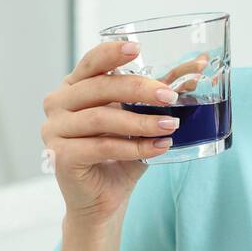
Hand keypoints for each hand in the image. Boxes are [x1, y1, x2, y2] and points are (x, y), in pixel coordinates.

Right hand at [40, 40, 186, 224]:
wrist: (103, 201)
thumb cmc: (119, 157)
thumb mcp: (140, 121)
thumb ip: (160, 96)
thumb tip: (197, 70)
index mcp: (74, 87)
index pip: (92, 62)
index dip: (113, 53)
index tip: (138, 49)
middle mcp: (58, 104)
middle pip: (100, 88)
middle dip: (139, 90)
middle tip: (170, 97)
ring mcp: (54, 130)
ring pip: (102, 118)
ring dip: (141, 122)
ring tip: (171, 126)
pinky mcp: (60, 157)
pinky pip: (102, 146)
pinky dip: (134, 147)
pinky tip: (159, 147)